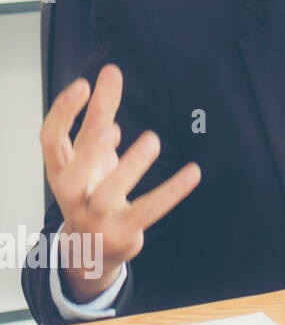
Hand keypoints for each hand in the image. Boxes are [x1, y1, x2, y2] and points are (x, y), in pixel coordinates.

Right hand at [39, 64, 199, 303]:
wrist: (91, 249)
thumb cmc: (91, 191)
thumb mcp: (94, 155)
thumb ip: (101, 116)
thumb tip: (110, 75)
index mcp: (61, 171)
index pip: (50, 139)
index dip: (63, 112)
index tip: (83, 84)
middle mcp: (71, 194)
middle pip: (73, 170)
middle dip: (90, 146)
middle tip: (108, 124)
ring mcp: (95, 215)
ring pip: (108, 193)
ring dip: (130, 166)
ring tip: (152, 139)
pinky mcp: (123, 231)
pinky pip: (150, 209)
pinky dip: (172, 190)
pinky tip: (193, 171)